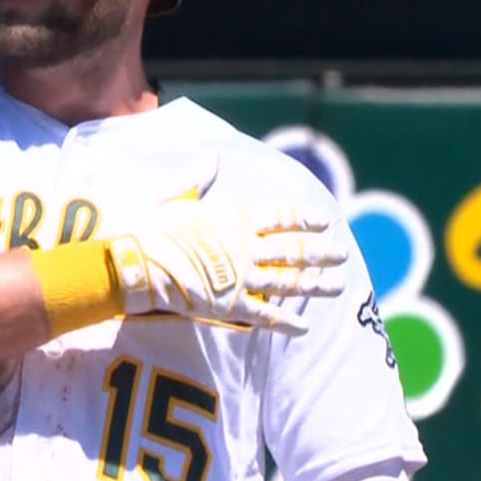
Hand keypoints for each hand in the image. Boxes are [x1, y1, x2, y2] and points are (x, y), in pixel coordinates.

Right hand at [107, 196, 348, 335]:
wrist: (138, 266)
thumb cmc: (153, 230)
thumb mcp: (175, 197)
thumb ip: (197, 178)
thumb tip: (211, 155)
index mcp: (235, 219)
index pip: (281, 217)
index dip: (305, 219)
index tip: (325, 221)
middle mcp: (246, 247)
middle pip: (293, 250)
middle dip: (320, 252)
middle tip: (342, 254)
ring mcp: (241, 277)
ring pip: (288, 281)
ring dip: (315, 284)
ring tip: (337, 285)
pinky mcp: (231, 305)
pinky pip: (265, 314)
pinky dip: (286, 322)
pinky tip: (304, 326)